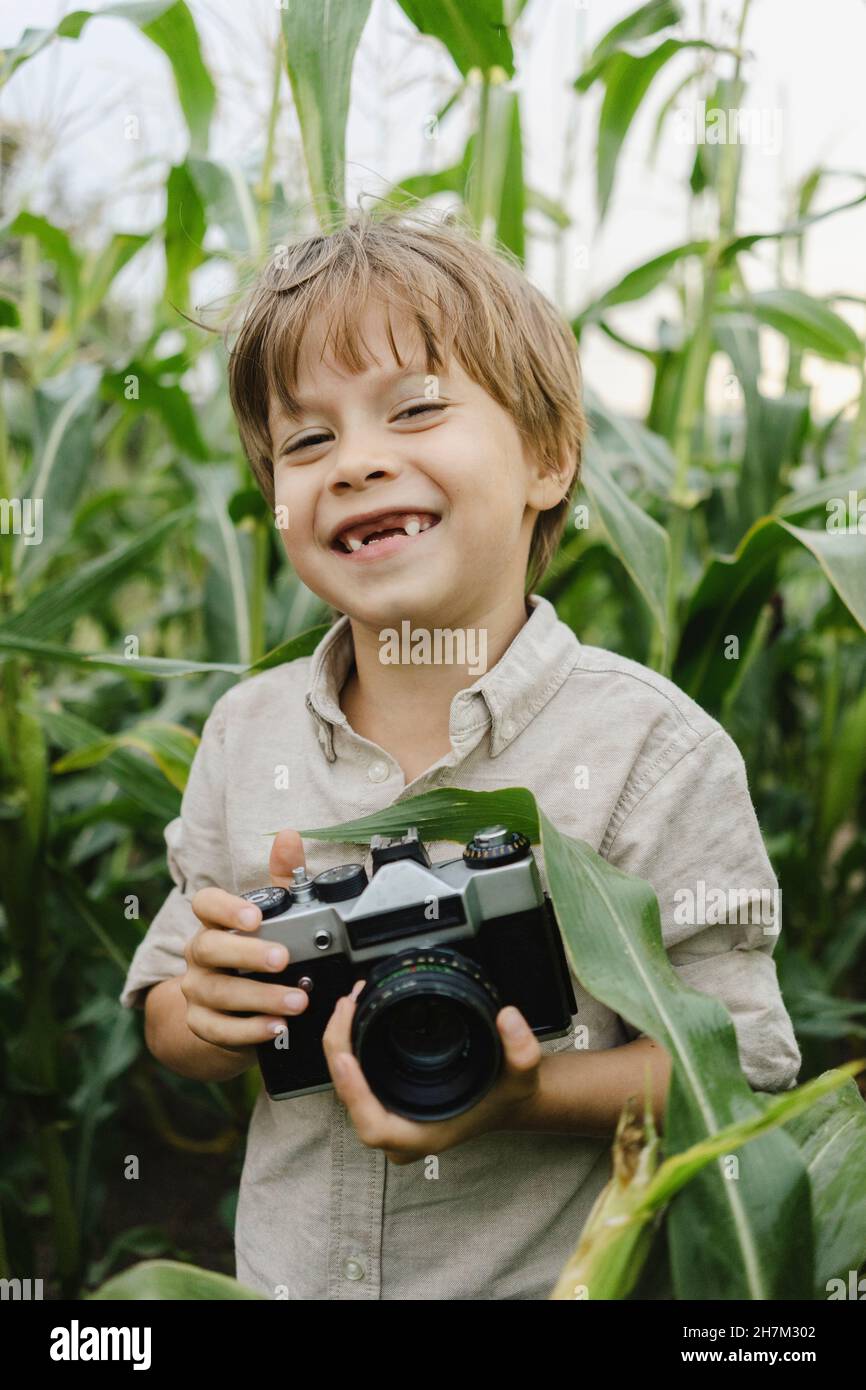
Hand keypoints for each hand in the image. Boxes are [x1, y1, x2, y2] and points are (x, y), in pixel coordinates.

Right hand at [181, 829, 310, 1054]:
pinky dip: (250, 1031)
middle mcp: (198, 956)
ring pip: (219, 993)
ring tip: (298, 1001)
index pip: (204, 905)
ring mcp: (196, 991)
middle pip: (209, 949)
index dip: (226, 908)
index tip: (255, 916)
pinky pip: (220, 1030)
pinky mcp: (201, 1025)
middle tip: (283, 959)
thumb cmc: (253, 956)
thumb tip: (290, 837)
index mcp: (214, 924)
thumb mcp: (272, 917)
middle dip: (247, 954)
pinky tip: (278, 1028)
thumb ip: (283, 879)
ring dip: (260, 997)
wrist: (223, 1011)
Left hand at [321, 985, 543, 1163]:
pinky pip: (355, 1076)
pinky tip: (354, 1015)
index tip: (347, 1059)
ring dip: (341, 1045)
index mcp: (422, 1135)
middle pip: (350, 1099)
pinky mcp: (385, 1097)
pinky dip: (349, 1045)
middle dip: (340, 1052)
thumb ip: (522, 1050)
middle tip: (346, 1008)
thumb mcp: (522, 1075)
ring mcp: (389, 1115)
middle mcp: (399, 1130)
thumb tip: (509, 1019)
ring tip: (348, 1004)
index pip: (374, 1127)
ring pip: (348, 1086)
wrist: (504, 1099)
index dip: (355, 1095)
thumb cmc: (506, 1096)